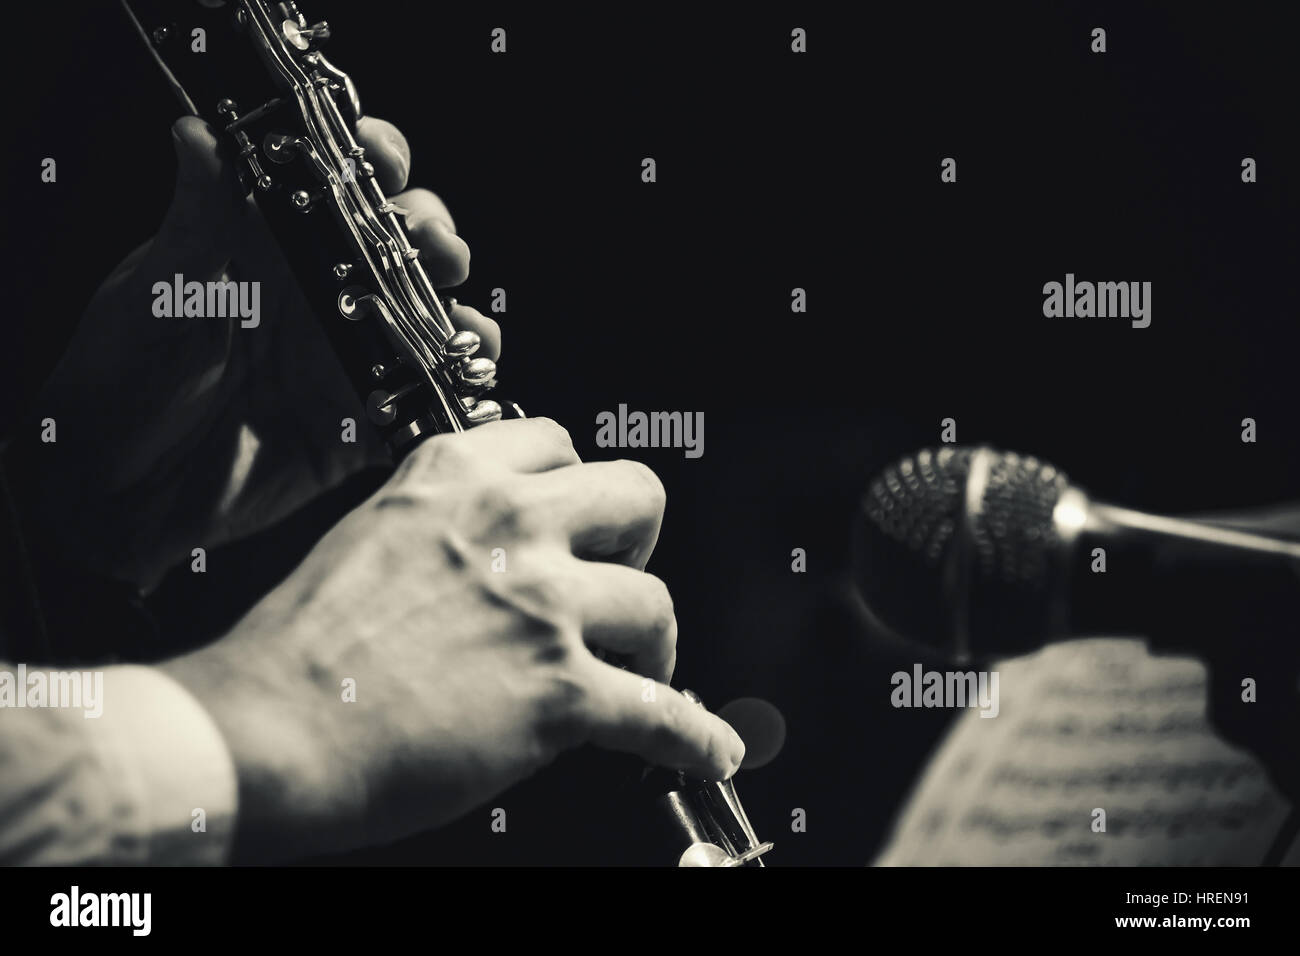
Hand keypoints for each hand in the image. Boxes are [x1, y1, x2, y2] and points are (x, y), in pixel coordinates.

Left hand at [26, 115, 499, 588]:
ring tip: (462, 319)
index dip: (375, 157)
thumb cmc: (124, 375)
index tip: (384, 159)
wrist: (119, 488)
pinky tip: (467, 376)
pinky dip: (461, 386)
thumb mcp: (158, 290)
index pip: (340, 181)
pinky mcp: (364, 422)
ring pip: (431, 315)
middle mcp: (323, 291)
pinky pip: (430, 399)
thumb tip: (197, 134)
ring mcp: (350, 355)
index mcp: (274, 244)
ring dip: (460, 307)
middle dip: (435, 232)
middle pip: (404, 242)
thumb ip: (193, 219)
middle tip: (434, 248)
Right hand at [162, 418, 744, 859]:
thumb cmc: (297, 648)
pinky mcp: (560, 692)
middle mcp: (512, 524)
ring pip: (658, 603)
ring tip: (636, 671)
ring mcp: (544, 605)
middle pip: (639, 497)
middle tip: (616, 578)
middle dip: (637, 541)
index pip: (559, 443)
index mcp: (457, 475)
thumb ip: (444, 524)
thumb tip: (493, 552)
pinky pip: (664, 711)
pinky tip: (708, 748)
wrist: (267, 729)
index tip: (579, 521)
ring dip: (655, 644)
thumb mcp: (368, 535)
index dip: (577, 488)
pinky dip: (694, 737)